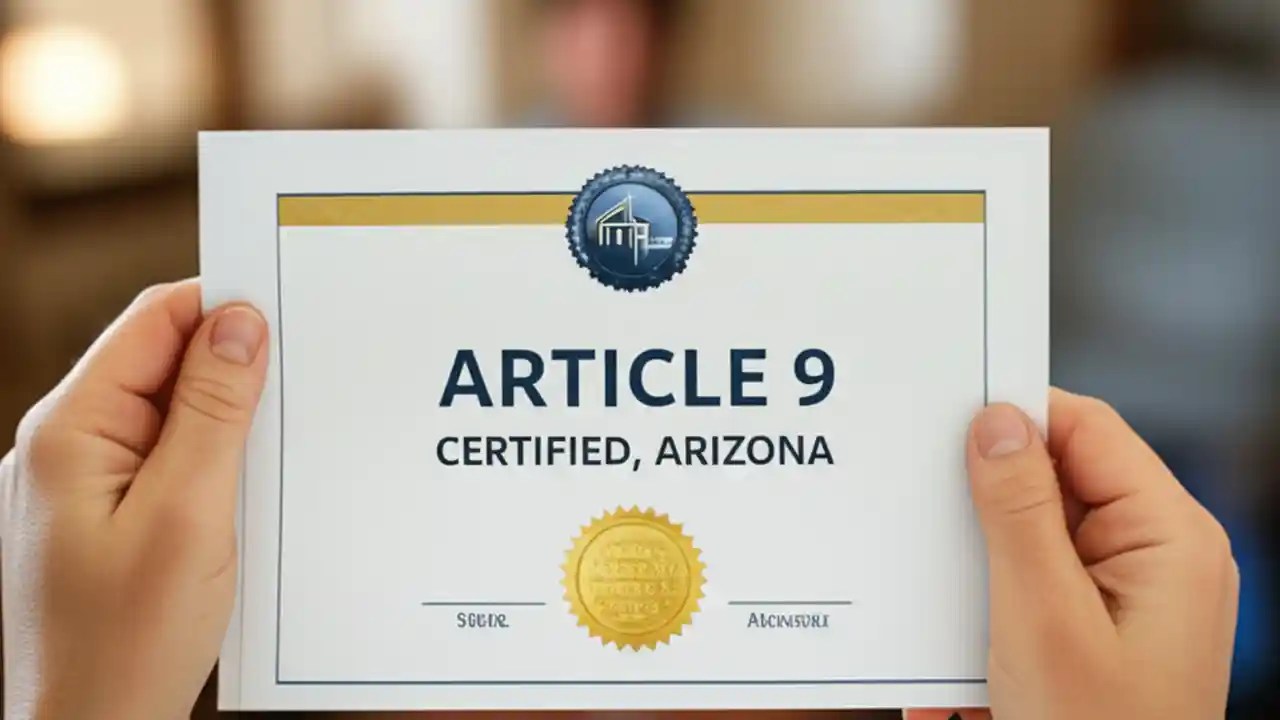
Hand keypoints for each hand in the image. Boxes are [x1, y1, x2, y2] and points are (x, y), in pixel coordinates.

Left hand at [1, 280, 267, 718]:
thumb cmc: (127, 643)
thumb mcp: (188, 515)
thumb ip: (214, 412)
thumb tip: (239, 323)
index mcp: (72, 430)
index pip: (154, 321)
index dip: (224, 308)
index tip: (291, 316)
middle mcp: (68, 445)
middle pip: (165, 365)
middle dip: (235, 371)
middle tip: (300, 394)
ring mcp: (82, 483)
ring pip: (172, 416)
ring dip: (229, 426)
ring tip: (274, 460)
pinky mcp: (104, 518)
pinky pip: (167, 462)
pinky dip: (214, 466)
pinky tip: (247, 498)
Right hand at [908, 390, 1237, 719]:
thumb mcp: (1041, 620)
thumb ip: (1018, 513)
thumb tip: (996, 422)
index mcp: (1170, 537)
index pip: (1087, 429)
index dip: (1015, 414)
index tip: (941, 413)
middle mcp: (1159, 554)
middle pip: (1060, 477)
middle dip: (986, 492)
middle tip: (919, 499)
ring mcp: (1131, 592)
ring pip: (1039, 530)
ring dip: (981, 551)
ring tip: (938, 582)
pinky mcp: (1100, 624)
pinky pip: (1037, 578)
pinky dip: (991, 594)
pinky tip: (957, 628)